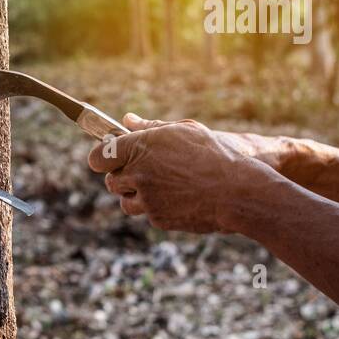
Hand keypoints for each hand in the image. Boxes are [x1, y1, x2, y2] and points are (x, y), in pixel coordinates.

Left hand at [87, 114, 272, 232]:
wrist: (239, 191)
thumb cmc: (215, 155)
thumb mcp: (185, 131)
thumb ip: (151, 127)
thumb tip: (127, 120)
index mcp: (141, 148)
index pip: (99, 156)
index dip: (102, 157)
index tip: (109, 157)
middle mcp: (138, 174)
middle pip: (111, 181)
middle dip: (123, 177)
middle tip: (143, 171)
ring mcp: (147, 199)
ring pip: (126, 201)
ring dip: (137, 195)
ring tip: (162, 185)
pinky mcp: (158, 219)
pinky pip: (148, 214)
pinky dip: (158, 208)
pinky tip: (179, 197)